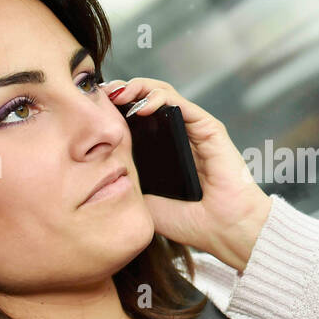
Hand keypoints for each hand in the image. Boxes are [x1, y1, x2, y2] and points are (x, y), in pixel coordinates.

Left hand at [103, 77, 271, 271]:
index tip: (93, 109)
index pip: (137, 118)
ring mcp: (195, 130)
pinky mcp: (209, 128)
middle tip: (102, 94)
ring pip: (164, 94)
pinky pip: (181, 104)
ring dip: (138, 87)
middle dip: (123, 91)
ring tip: (119, 93)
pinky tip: (142, 105)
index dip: (115, 108)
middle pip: (148, 98)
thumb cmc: (192, 223)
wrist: (224, 231)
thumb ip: (128, 182)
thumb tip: (101, 166)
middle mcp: (179, 136)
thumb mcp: (146, 203)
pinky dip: (160, 98)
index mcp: (164, 151)